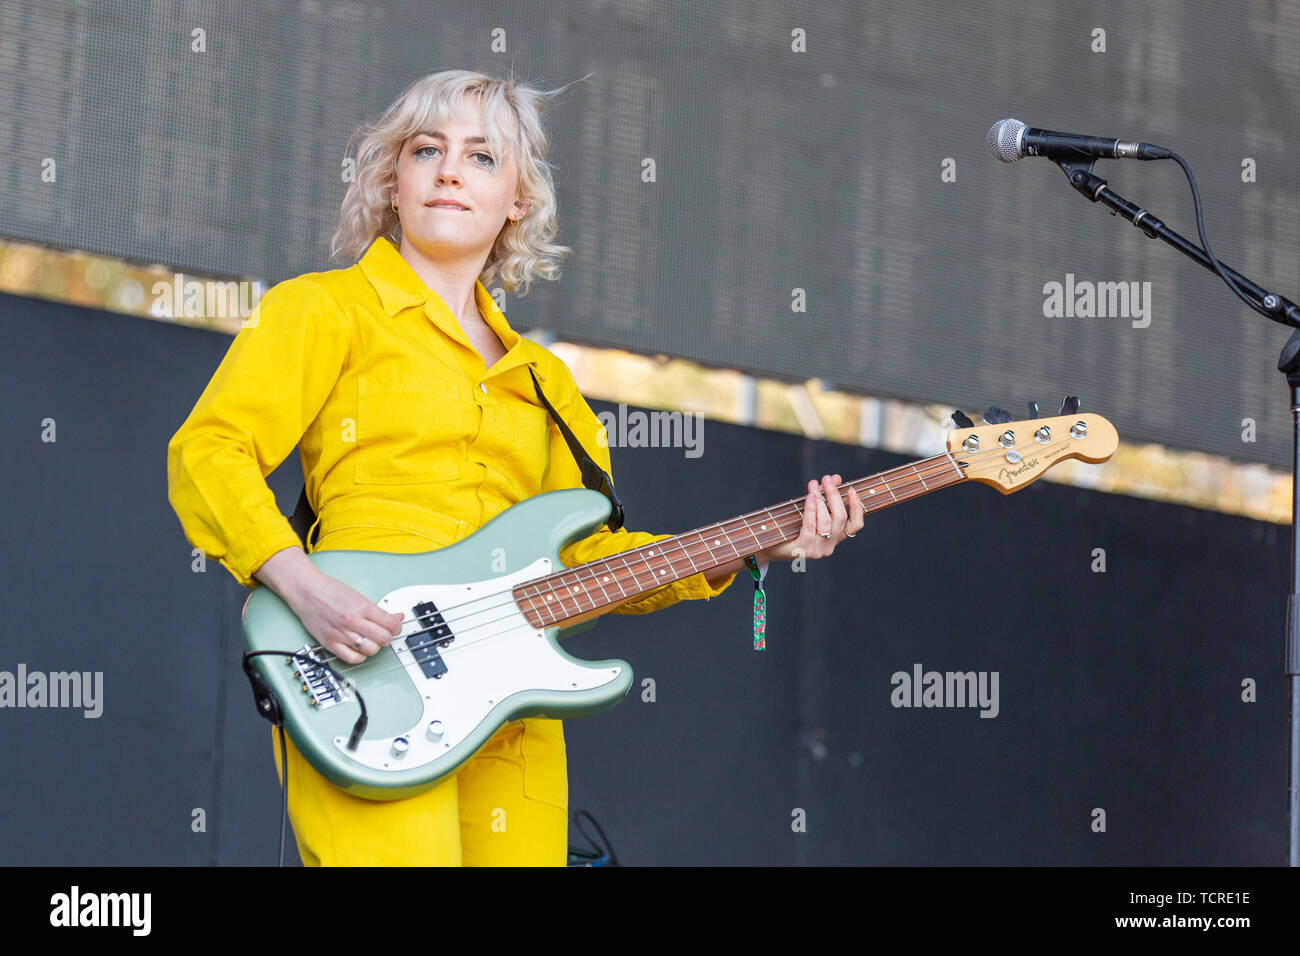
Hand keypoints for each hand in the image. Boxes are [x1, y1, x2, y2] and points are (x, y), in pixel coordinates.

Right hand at [255, 547, 403, 663]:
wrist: (306, 592)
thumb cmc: (330, 591)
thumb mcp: (359, 596)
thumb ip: (378, 610)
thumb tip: (397, 617)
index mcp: (361, 607)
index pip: (391, 624)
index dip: (397, 627)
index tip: (395, 627)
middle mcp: (352, 621)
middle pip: (383, 639)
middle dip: (387, 637)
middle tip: (384, 634)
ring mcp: (341, 634)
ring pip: (371, 650)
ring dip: (374, 646)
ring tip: (370, 640)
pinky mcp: (330, 643)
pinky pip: (352, 658)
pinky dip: (360, 656)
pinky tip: (359, 648)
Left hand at [757, 474, 863, 563]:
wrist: (770, 546)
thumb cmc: (791, 526)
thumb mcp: (810, 509)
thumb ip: (824, 495)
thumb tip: (836, 478)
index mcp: (835, 537)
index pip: (855, 525)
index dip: (856, 507)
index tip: (852, 489)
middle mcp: (830, 546)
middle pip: (840, 518)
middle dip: (834, 496)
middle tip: (827, 479)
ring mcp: (818, 550)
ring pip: (826, 522)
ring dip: (820, 500)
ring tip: (813, 485)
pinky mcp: (805, 549)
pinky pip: (811, 526)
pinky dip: (811, 510)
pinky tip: (810, 497)